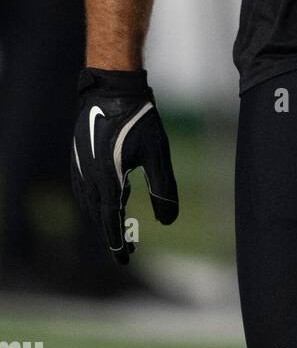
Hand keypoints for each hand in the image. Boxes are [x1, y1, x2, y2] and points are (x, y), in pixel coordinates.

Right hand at [71, 67, 178, 263]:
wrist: (112, 88)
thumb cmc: (139, 118)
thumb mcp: (157, 153)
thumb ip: (163, 187)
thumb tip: (168, 221)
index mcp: (108, 180)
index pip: (112, 221)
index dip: (118, 242)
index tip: (125, 260)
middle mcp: (89, 177)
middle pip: (98, 216)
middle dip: (112, 233)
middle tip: (126, 248)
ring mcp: (80, 167)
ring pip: (88, 204)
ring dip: (101, 219)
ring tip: (115, 228)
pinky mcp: (78, 157)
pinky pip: (82, 189)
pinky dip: (92, 203)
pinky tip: (101, 202)